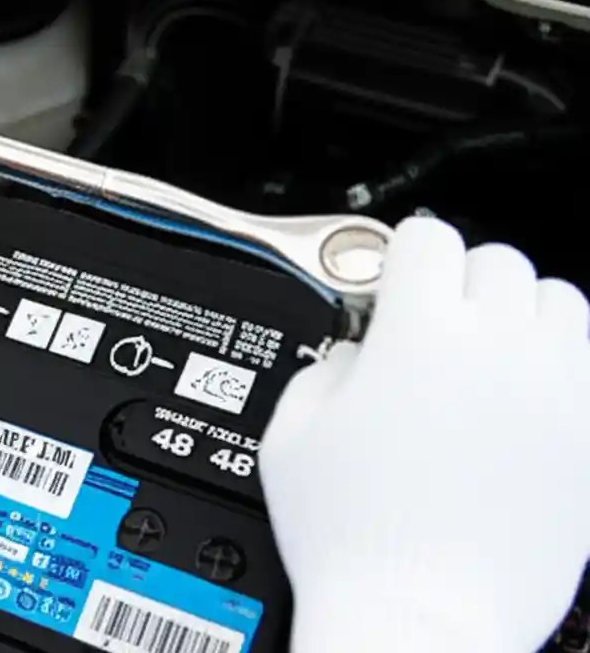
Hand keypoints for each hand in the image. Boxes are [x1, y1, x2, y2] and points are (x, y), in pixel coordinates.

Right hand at [261, 218, 589, 652]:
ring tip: (487, 356)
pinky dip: (556, 370)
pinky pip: (588, 369)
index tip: (390, 287)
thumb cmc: (353, 541)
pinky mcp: (588, 441)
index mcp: (418, 338)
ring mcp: (556, 395)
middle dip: (457, 283)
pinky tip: (519, 404)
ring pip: (561, 301)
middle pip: (497, 260)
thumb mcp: (291, 438)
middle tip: (431, 327)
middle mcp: (498, 352)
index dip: (400, 257)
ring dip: (519, 313)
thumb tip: (356, 352)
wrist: (419, 619)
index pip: (428, 238)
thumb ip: (323, 370)